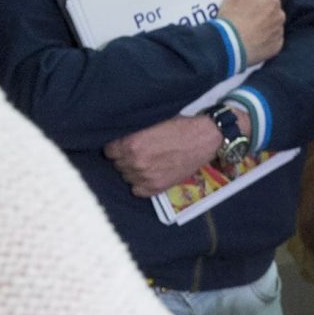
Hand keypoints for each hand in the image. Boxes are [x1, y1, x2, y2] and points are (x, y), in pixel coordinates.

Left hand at [104, 114, 223, 195]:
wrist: (204, 139)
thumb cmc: (180, 127)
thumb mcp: (152, 123)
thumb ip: (134, 134)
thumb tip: (120, 140)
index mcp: (132, 144)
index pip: (109, 151)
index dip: (116, 148)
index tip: (123, 146)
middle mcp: (136, 162)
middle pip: (117, 165)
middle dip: (124, 159)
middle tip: (137, 153)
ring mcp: (146, 177)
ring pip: (127, 177)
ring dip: (132, 171)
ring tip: (145, 163)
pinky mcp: (157, 187)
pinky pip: (137, 191)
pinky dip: (140, 184)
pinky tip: (149, 175)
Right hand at [217, 0, 285, 63]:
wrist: (231, 45)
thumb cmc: (233, 17)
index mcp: (272, 0)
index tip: (246, 2)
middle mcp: (280, 15)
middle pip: (272, 7)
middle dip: (262, 8)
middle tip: (245, 15)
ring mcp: (278, 32)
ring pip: (273, 22)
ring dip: (265, 23)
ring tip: (249, 28)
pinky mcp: (276, 46)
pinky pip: (272, 38)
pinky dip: (265, 37)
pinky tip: (253, 38)